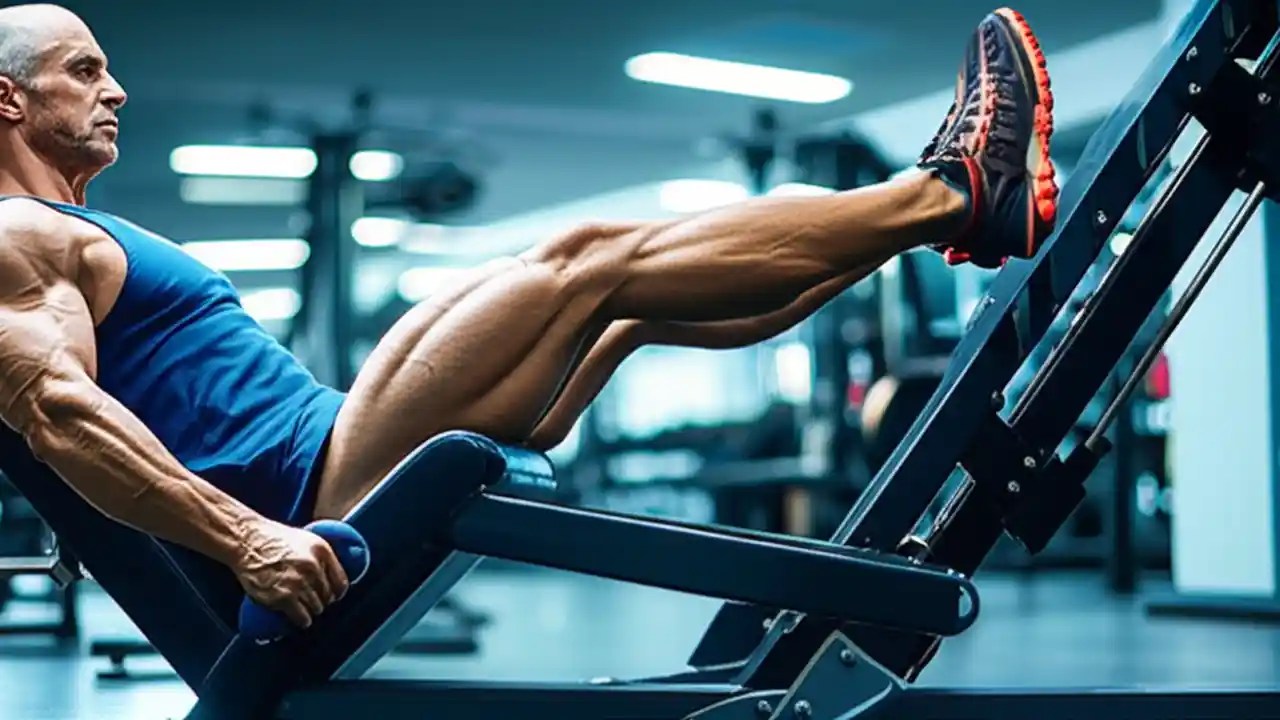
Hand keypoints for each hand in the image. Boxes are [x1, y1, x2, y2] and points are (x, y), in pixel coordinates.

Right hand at [232, 519, 350, 628]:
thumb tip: (330, 575)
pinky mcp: (283, 597)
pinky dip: (302, 620)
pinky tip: (299, 618)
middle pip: (328, 597)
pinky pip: (302, 617)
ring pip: (316, 608)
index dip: (337, 592)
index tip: (332, 596)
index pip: (341, 582)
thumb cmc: (271, 539)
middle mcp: (313, 567)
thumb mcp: (304, 540)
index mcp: (322, 551)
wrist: (245, 541)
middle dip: (322, 601)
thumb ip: (319, 557)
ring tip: (303, 608)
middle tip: (312, 601)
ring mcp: (298, 583)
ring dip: (311, 611)